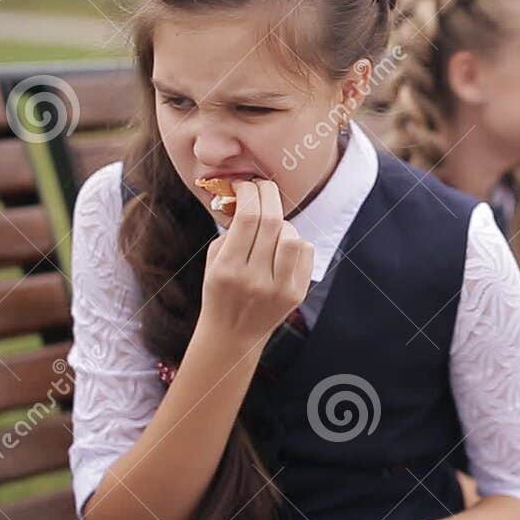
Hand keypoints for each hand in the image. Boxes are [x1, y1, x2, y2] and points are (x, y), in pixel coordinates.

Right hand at [197, 179, 313, 344]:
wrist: (233, 334)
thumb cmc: (220, 291)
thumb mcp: (214, 262)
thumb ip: (230, 232)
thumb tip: (247, 197)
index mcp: (228, 268)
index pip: (245, 218)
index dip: (248, 192)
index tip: (245, 185)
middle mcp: (254, 279)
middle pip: (270, 222)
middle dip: (268, 195)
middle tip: (262, 186)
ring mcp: (278, 288)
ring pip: (292, 236)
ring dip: (282, 223)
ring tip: (272, 228)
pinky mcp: (296, 294)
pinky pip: (305, 252)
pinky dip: (296, 242)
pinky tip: (283, 248)